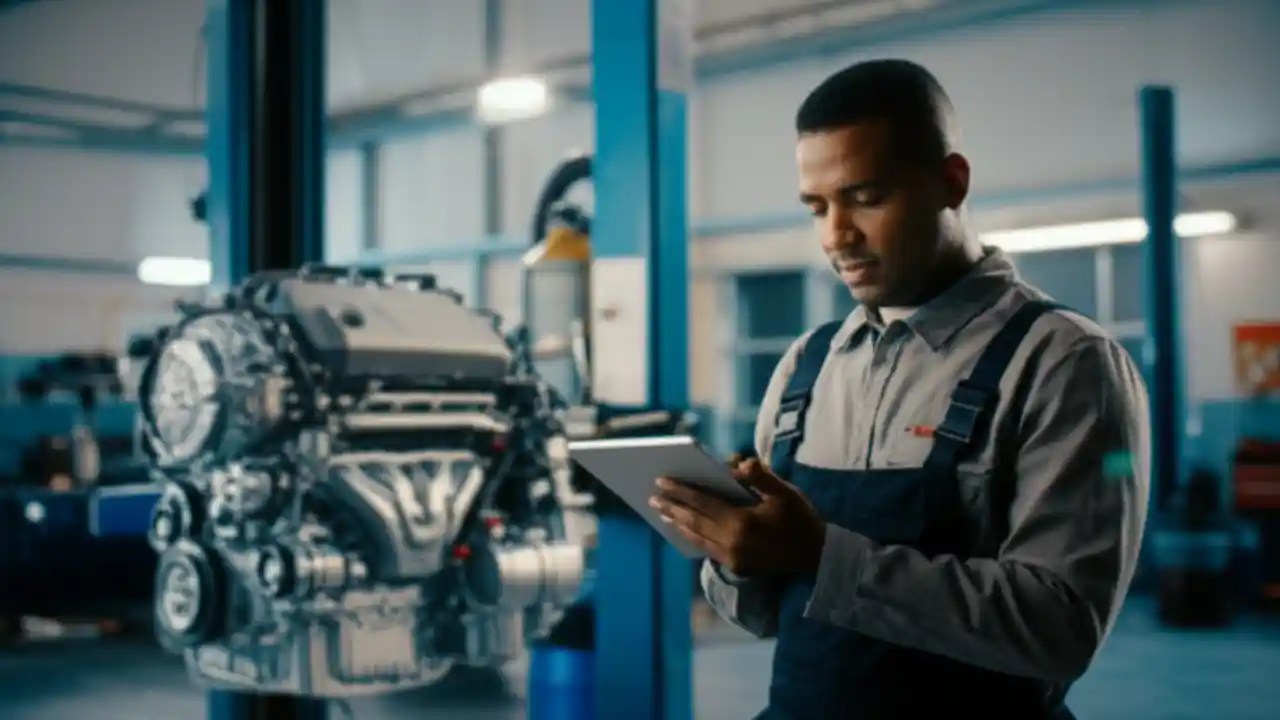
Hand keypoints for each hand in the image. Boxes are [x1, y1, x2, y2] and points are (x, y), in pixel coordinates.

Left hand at [649, 459, 826, 576]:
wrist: (816, 556)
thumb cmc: (801, 519)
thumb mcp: (786, 493)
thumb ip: (761, 477)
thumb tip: (738, 463)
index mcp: (741, 523)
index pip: (703, 504)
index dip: (681, 491)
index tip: (661, 481)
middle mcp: (731, 543)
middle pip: (694, 522)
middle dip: (672, 507)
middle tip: (652, 496)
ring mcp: (732, 557)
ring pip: (697, 537)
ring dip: (677, 523)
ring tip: (660, 512)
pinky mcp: (736, 565)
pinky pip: (706, 549)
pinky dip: (692, 537)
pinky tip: (683, 530)